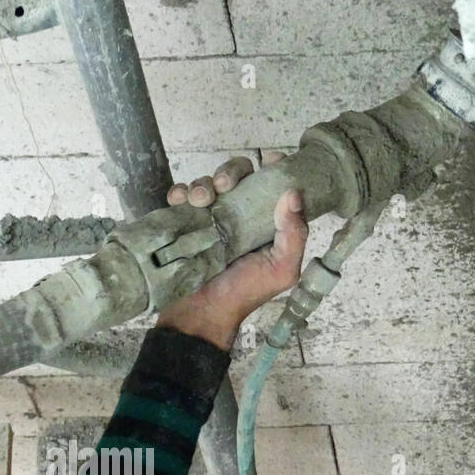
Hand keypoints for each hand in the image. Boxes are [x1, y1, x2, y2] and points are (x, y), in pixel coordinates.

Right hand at [156, 153, 306, 349]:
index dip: (272, 167)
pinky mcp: (186, 223)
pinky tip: (180, 202)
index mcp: (267, 223)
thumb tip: (293, 194)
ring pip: (208, 182)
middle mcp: (241, 216)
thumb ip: (294, 235)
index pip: (272, 183)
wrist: (200, 314)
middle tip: (224, 186)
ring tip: (200, 201)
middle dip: (230, 172)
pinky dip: (180, 192)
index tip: (268, 160)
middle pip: (238, 174)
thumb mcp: (281, 270)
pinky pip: (182, 196)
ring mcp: (211, 219)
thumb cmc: (243, 294)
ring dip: (203, 184)